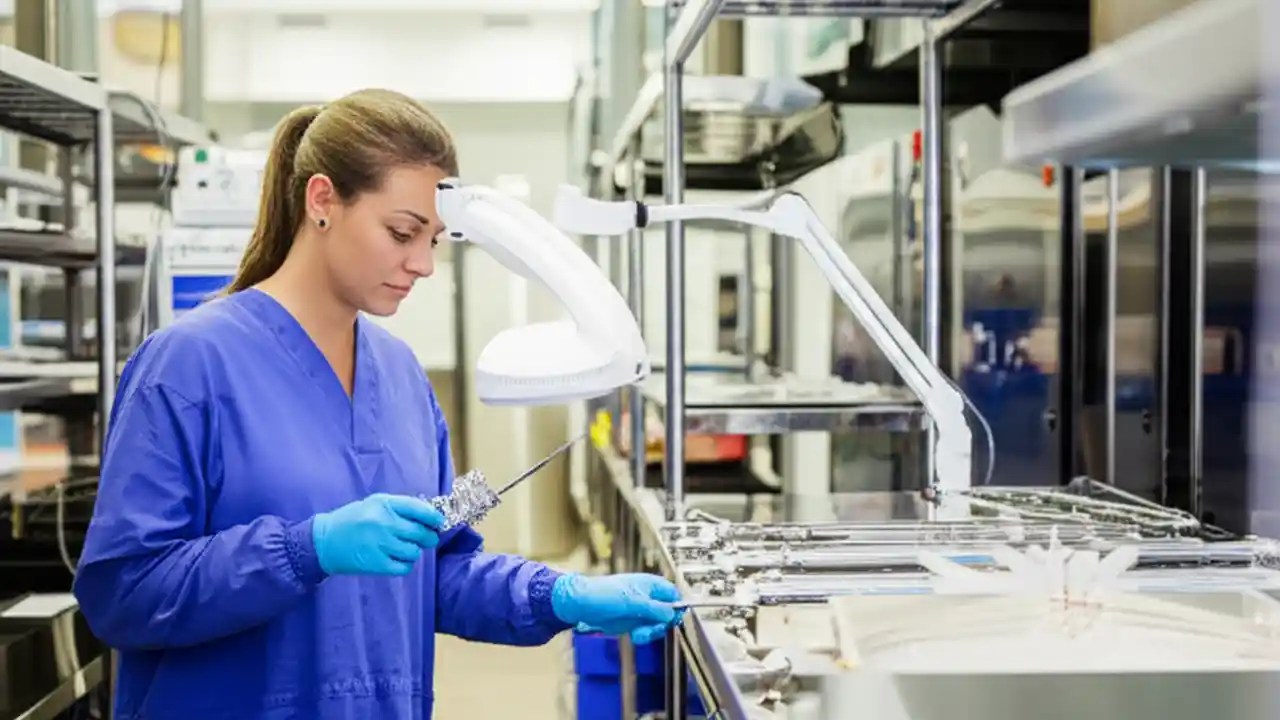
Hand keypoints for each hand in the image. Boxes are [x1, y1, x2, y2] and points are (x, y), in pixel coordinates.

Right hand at [312, 493, 445, 575]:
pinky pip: (404, 567)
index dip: (433, 517)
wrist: (324, 542)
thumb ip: (399, 507)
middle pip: (420, 533)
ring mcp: (380, 544)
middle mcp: (383, 523)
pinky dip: (405, 565)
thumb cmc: (352, 520)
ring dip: (414, 551)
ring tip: (405, 548)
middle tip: (427, 538)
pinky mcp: (376, 564)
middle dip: (428, 537)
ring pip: (414, 551)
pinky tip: (398, 559)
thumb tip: (429, 514)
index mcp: (383, 504)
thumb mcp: (374, 504)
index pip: (418, 509)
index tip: (439, 522)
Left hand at [551, 573, 683, 644]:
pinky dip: (642, 635)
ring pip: (657, 624)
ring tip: (638, 634)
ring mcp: (641, 610)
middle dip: (660, 624)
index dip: (676, 608)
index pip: (674, 595)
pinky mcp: (633, 621)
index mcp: (651, 585)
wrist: (581, 605)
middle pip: (668, 613)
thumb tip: (672, 614)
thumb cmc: (605, 596)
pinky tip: (633, 635)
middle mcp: (648, 597)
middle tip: (650, 629)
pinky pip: (645, 630)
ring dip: (651, 632)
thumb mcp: (632, 602)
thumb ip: (654, 608)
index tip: (671, 620)